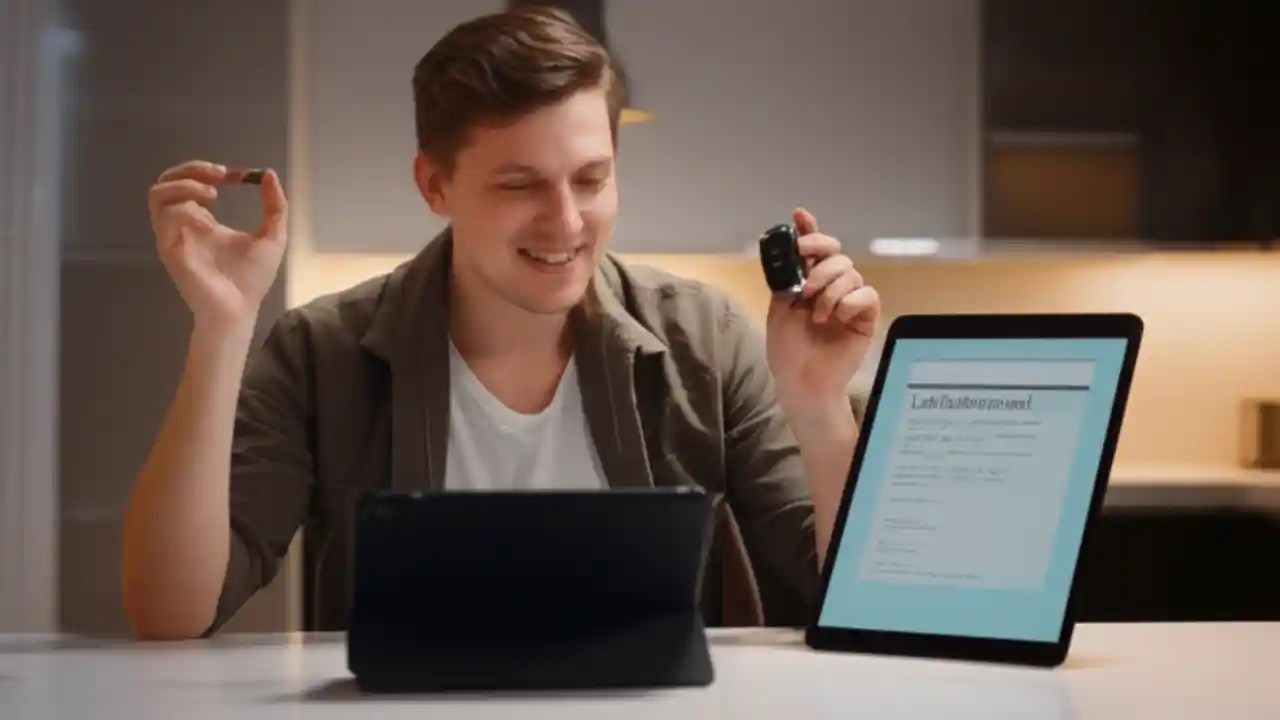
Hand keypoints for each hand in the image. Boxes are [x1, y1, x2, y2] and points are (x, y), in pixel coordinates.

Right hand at [148, 159, 288, 332]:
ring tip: (213, 196)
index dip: (211, 171)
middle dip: (192, 169)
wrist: (240, 310)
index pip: (192, 182)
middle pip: (168, 180)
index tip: (239, 176)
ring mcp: (173, 236)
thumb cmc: (251, 279)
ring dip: (184, 186)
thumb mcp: (273, 236)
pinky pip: (164, 217)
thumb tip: (269, 174)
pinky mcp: (169, 249)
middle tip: (220, 176)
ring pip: (158, 194)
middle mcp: (183, 224)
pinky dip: (185, 211)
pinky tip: (208, 225)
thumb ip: (274, 206)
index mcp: (203, 220)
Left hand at [765, 208, 879, 415]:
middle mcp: (831, 287)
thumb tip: (790, 251)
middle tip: (806, 284)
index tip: (799, 215)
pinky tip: (835, 317)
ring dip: (829, 289)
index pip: (814, 249)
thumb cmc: (788, 349)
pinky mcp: (866, 316)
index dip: (809, 229)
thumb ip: (787, 278)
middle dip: (820, 260)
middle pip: (836, 254)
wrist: (801, 380)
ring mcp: (850, 300)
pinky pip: (866, 294)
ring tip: (816, 314)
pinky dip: (848, 301)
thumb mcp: (779, 307)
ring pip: (850, 272)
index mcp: (809, 282)